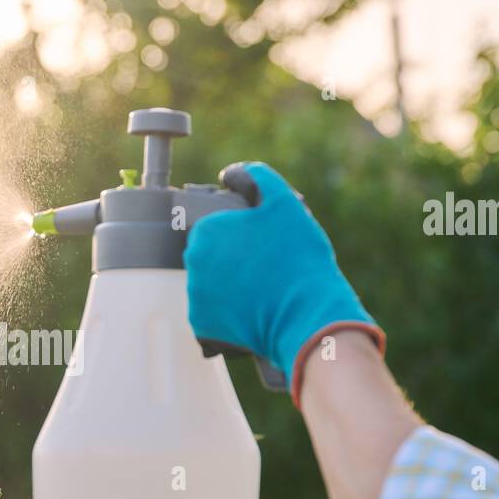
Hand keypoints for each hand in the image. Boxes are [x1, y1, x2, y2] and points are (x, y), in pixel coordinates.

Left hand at [184, 162, 383, 401]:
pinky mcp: (201, 325)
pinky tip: (252, 307)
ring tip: (261, 287)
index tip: (260, 243)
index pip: (215, 227)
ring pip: (210, 283)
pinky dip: (227, 310)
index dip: (239, 233)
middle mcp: (192, 262)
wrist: (306, 316)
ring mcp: (195, 295)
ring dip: (228, 283)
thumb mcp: (284, 203)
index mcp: (206, 230)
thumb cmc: (298, 259)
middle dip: (231, 257)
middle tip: (264, 266)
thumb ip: (257, 178)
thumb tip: (232, 174)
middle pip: (211, 255)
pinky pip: (212, 312)